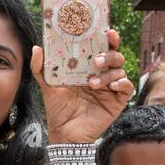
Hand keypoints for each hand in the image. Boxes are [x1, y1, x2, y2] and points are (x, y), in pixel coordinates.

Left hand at [32, 29, 133, 143]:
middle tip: (96, 60)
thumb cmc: (58, 109)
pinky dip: (122, 83)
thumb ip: (41, 68)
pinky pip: (127, 87)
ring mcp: (110, 88)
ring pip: (120, 70)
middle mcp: (102, 74)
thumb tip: (37, 48)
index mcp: (89, 68)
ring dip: (109, 73)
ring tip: (93, 83)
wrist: (64, 133)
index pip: (102, 48)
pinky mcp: (117, 101)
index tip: (107, 32)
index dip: (108, 38)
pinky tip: (111, 86)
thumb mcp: (48, 86)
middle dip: (109, 54)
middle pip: (115, 56)